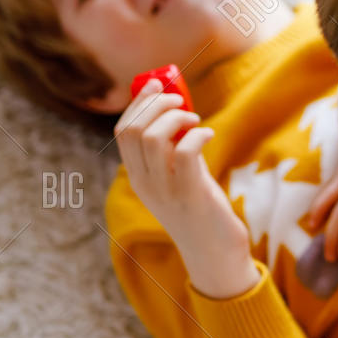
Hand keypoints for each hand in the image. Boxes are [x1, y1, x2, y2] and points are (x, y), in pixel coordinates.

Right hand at [115, 79, 254, 298]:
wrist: (215, 252)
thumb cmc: (202, 210)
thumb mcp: (180, 177)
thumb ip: (175, 152)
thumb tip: (182, 116)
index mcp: (138, 177)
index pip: (123, 131)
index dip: (137, 103)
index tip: (155, 85)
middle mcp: (145, 183)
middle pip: (134, 129)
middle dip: (157, 104)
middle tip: (181, 100)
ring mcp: (165, 190)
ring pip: (153, 138)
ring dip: (176, 117)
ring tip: (195, 119)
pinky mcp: (190, 194)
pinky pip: (184, 153)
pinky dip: (197, 135)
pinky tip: (208, 135)